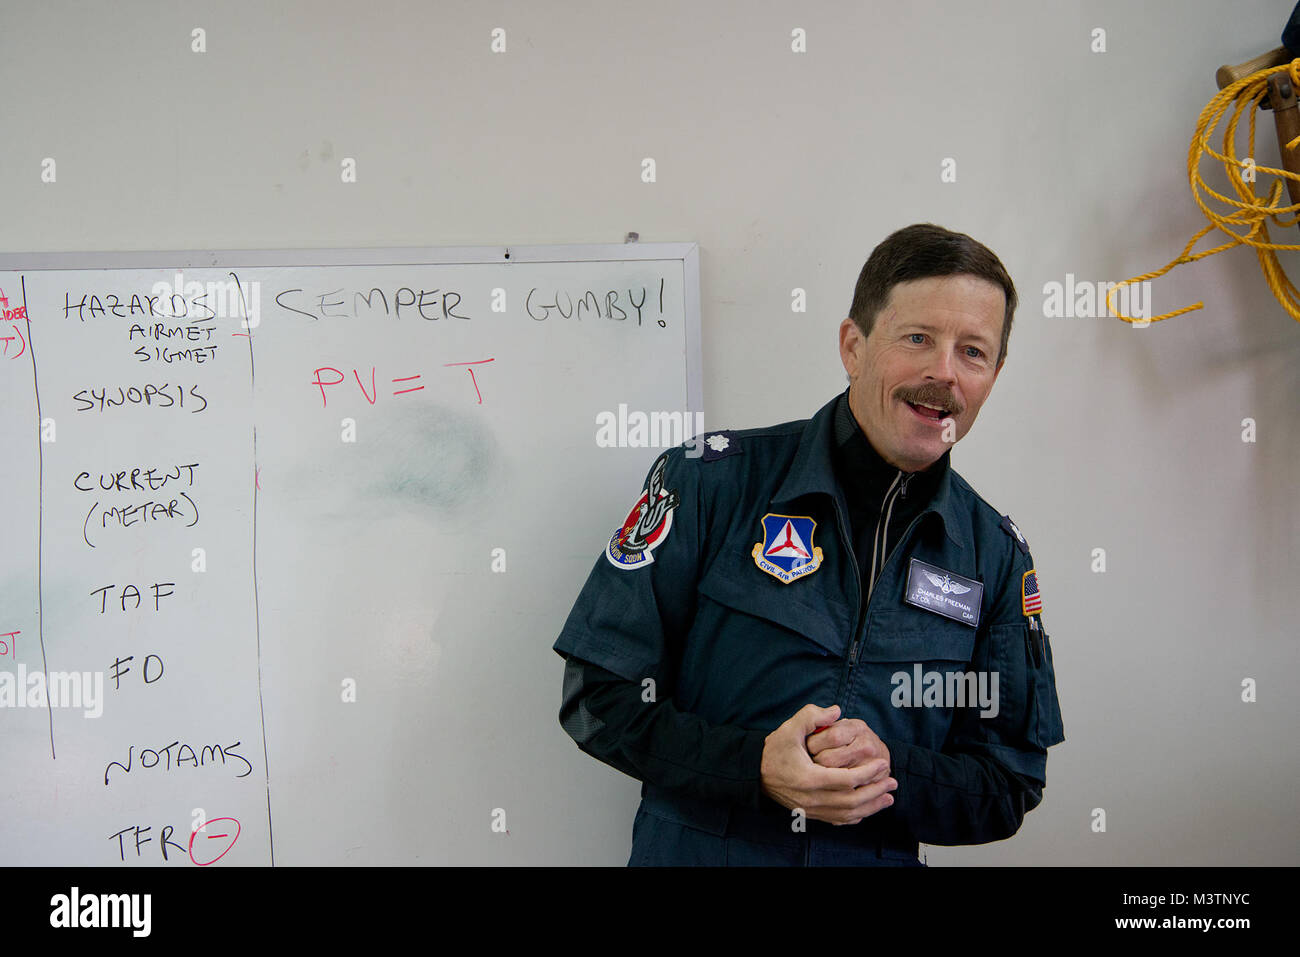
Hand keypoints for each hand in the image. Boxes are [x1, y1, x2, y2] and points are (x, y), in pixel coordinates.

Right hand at [760, 704, 896, 825]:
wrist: (756, 773)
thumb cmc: (775, 750)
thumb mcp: (790, 728)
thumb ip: (812, 716)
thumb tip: (836, 711)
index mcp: (809, 778)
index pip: (846, 780)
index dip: (867, 773)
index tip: (883, 763)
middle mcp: (812, 798)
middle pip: (852, 800)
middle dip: (876, 790)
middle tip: (893, 780)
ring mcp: (812, 809)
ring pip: (848, 813)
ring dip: (872, 806)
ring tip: (889, 796)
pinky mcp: (812, 814)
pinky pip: (839, 820)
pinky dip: (857, 816)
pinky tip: (869, 808)